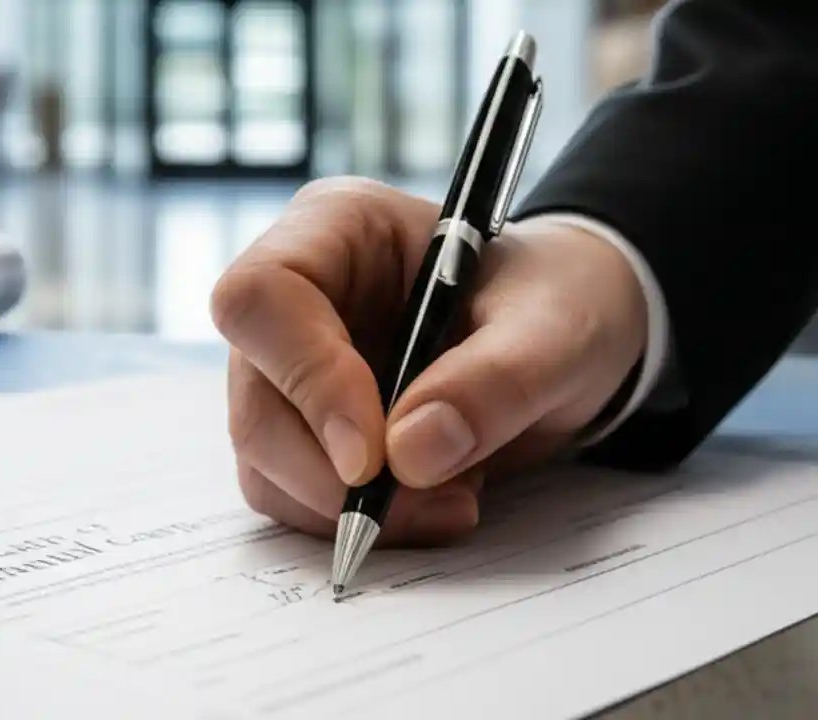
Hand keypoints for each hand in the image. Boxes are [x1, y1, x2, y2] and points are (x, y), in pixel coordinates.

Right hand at [209, 177, 646, 545]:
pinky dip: (354, 519)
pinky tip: (431, 506)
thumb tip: (410, 455)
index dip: (306, 378)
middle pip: (254, 395)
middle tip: (430, 502)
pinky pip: (290, 493)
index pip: (263, 297)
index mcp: (336, 229)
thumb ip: (495, 380)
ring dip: (345, 506)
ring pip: (263, 456)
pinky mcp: (302, 429)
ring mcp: (288, 367)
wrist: (565, 336)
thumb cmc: (558, 302)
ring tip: (451, 502)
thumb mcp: (558, 327)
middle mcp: (295, 297)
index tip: (373, 457)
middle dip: (329, 472)